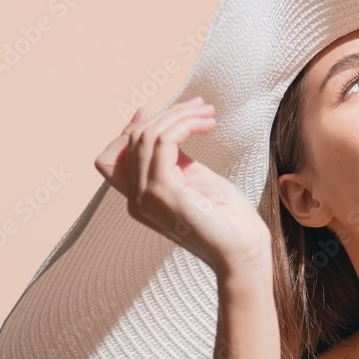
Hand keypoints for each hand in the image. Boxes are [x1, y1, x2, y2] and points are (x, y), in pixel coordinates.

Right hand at [94, 96, 271, 274]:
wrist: (245, 252)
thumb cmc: (229, 221)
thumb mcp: (198, 182)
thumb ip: (179, 161)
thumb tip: (170, 129)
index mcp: (142, 199)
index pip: (113, 157)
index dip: (131, 129)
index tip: (165, 110)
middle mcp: (136, 200)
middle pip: (133, 139)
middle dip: (168, 114)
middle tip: (202, 106)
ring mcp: (146, 197)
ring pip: (146, 136)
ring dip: (179, 116)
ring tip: (209, 113)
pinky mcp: (163, 191)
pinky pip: (162, 142)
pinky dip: (184, 125)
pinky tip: (207, 124)